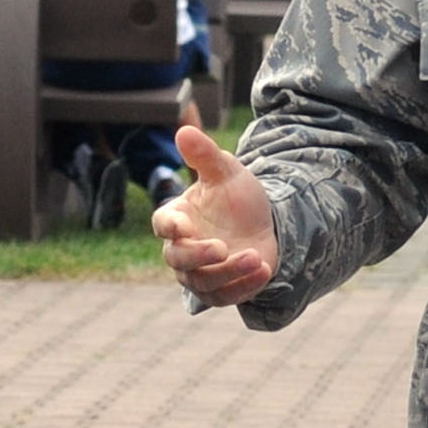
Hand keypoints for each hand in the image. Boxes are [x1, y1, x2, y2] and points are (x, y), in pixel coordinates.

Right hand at [154, 123, 277, 303]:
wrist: (263, 224)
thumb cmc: (236, 196)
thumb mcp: (226, 171)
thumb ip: (204, 154)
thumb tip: (184, 130)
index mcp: (177, 218)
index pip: (162, 225)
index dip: (170, 227)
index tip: (182, 226)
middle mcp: (182, 249)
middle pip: (177, 260)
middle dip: (199, 256)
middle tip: (222, 248)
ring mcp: (199, 273)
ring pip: (202, 282)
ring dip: (229, 273)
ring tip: (256, 258)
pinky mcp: (221, 291)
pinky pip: (225, 296)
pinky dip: (243, 287)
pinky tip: (265, 269)